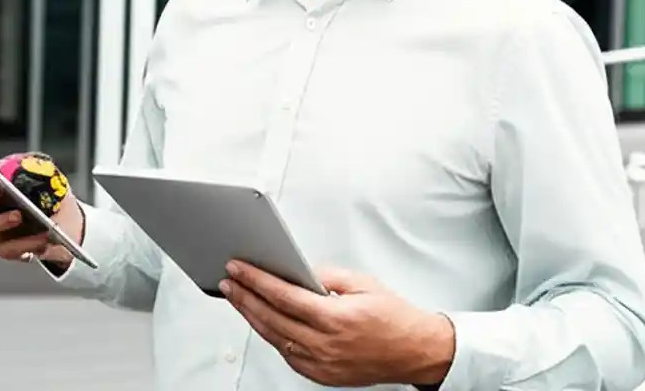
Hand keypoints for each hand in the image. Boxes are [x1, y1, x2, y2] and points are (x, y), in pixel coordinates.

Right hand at [0, 169, 84, 270]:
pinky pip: (11, 249)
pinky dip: (27, 243)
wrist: (64, 222)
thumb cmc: (46, 195)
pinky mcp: (7, 249)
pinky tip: (42, 237)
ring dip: (2, 221)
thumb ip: (29, 166)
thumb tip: (23, 166)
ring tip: (20, 216)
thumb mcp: (41, 174)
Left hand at [219, 262, 454, 386]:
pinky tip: (264, 324)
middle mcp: (326, 343)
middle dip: (245, 297)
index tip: (238, 269)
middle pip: (271, 318)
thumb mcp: (364, 283)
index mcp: (335, 317)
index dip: (256, 280)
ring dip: (253, 318)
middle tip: (229, 282)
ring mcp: (322, 363)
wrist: (415, 351)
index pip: (283, 295)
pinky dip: (273, 338)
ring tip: (239, 300)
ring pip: (275, 339)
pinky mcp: (323, 375)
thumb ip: (329, 276)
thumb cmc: (395, 318)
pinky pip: (289, 355)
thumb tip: (301, 272)